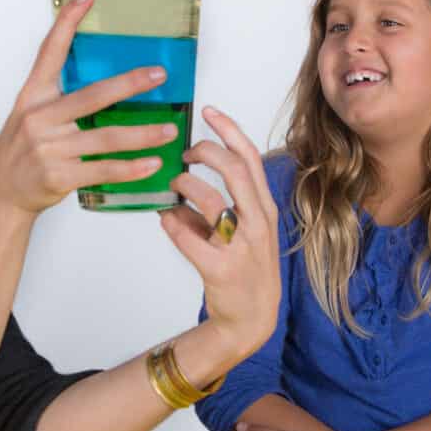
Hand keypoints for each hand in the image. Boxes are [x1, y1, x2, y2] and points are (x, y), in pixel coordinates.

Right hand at [0, 0, 177, 218]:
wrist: (1, 193)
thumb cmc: (21, 151)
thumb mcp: (30, 116)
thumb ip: (59, 98)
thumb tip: (103, 82)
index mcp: (33, 97)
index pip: (49, 52)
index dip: (67, 23)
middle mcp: (40, 118)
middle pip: (92, 96)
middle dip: (129, 84)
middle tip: (159, 75)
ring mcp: (49, 148)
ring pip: (105, 137)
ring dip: (142, 134)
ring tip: (168, 130)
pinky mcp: (59, 175)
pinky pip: (102, 169)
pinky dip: (130, 168)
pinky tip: (150, 163)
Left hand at [158, 107, 280, 358]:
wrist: (250, 319)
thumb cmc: (245, 268)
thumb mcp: (244, 231)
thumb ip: (220, 206)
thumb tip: (184, 184)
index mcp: (264, 208)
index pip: (251, 159)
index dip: (230, 131)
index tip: (208, 111)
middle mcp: (258, 223)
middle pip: (234, 171)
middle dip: (205, 152)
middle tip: (183, 153)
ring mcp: (240, 247)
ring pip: (210, 201)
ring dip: (184, 187)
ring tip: (172, 189)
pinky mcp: (220, 269)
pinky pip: (189, 238)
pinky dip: (173, 225)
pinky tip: (167, 220)